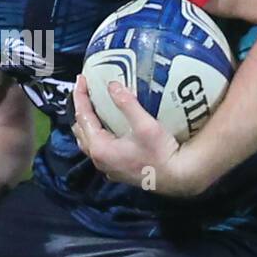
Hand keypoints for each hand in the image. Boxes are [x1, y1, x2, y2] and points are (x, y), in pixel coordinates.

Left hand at [70, 75, 195, 196]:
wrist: (176, 177)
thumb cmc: (161, 153)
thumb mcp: (145, 125)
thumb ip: (127, 104)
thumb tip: (112, 85)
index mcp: (100, 147)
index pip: (83, 116)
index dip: (80, 96)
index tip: (81, 79)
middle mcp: (99, 159)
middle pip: (81, 129)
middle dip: (81, 108)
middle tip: (85, 91)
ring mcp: (107, 167)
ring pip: (88, 141)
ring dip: (87, 123)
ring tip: (92, 107)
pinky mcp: (116, 170)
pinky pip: (98, 149)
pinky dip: (96, 134)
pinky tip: (106, 127)